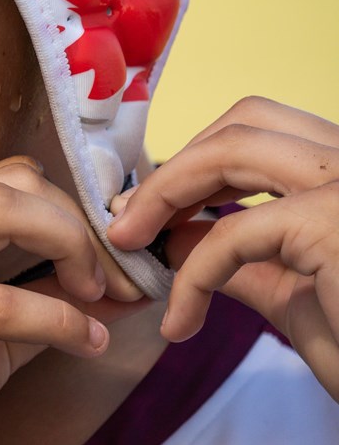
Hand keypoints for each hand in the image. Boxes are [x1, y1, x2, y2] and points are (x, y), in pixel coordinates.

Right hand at [0, 158, 142, 444]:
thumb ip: (41, 300)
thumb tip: (123, 287)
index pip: (2, 177)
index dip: (68, 209)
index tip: (106, 255)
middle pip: (7, 184)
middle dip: (76, 224)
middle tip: (106, 276)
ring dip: (70, 250)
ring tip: (94, 296)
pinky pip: (0, 304)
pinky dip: (59, 319)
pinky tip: (84, 343)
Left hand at [108, 96, 338, 399]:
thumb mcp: (295, 295)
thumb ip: (240, 259)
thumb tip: (172, 237)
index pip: (261, 128)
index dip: (195, 159)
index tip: (148, 207)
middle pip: (244, 122)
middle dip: (173, 168)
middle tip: (127, 220)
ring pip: (231, 149)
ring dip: (164, 194)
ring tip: (129, 243)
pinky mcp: (335, 224)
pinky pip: (231, 233)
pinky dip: (191, 276)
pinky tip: (181, 322)